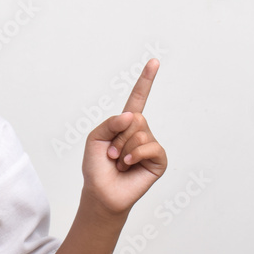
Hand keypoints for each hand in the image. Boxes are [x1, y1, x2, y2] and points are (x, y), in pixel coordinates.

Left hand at [82, 58, 166, 214]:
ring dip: (123, 149)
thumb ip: (110, 123)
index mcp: (125, 124)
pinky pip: (151, 147)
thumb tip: (132, 115)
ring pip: (141, 133)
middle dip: (118, 137)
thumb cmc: (96, 166)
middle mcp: (141, 132)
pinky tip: (127, 165)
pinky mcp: (159, 160)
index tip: (154, 62)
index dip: (146, 80)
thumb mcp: (94, 138)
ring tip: (118, 162)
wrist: (101, 192)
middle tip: (110, 153)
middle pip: (135, 118)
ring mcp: (151, 146)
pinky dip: (135, 155)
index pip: (138, 98)